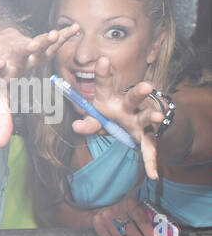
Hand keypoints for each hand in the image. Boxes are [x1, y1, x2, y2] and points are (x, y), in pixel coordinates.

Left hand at [0, 23, 79, 146]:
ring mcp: (24, 49)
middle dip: (25, 49)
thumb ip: (1, 122)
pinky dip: (62, 35)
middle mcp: (11, 59)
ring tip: (52, 35)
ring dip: (44, 40)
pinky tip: (74, 28)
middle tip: (30, 45)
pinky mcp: (36, 43)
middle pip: (18, 53)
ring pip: (35, 43)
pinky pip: (51, 40)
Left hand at [71, 55, 164, 179]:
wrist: (137, 123)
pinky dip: (150, 162)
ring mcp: (141, 120)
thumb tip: (77, 126)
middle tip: (146, 86)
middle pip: (134, 97)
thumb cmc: (112, 115)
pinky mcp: (148, 136)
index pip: (105, 85)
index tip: (102, 60)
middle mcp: (129, 106)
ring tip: (159, 116)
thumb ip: (88, 122)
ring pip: (147, 116)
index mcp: (111, 98)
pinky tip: (152, 175)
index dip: (103, 73)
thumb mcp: (97, 118)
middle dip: (139, 92)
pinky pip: (150, 150)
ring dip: (153, 116)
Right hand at [91, 197, 158, 235]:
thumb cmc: (121, 207)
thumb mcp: (133, 206)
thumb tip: (156, 234)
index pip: (141, 221)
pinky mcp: (97, 224)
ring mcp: (105, 218)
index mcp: (129, 204)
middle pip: (132, 232)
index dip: (149, 234)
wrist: (98, 204)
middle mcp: (117, 210)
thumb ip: (142, 217)